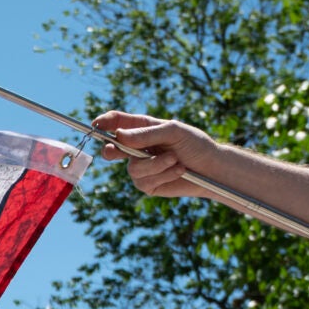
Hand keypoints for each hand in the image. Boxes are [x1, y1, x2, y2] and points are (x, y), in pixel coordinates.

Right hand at [94, 111, 225, 198]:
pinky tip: (178, 170)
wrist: (212, 169)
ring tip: (175, 160)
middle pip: (111, 149)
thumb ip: (146, 133)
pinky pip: (144, 181)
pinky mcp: (148, 185)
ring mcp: (141, 168)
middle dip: (110, 150)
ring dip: (155, 164)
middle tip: (112, 151)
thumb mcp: (172, 131)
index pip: (117, 122)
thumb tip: (119, 136)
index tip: (97, 124)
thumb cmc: (194, 144)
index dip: (104, 123)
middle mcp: (138, 148)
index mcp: (142, 129)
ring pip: (132, 168)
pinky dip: (163, 175)